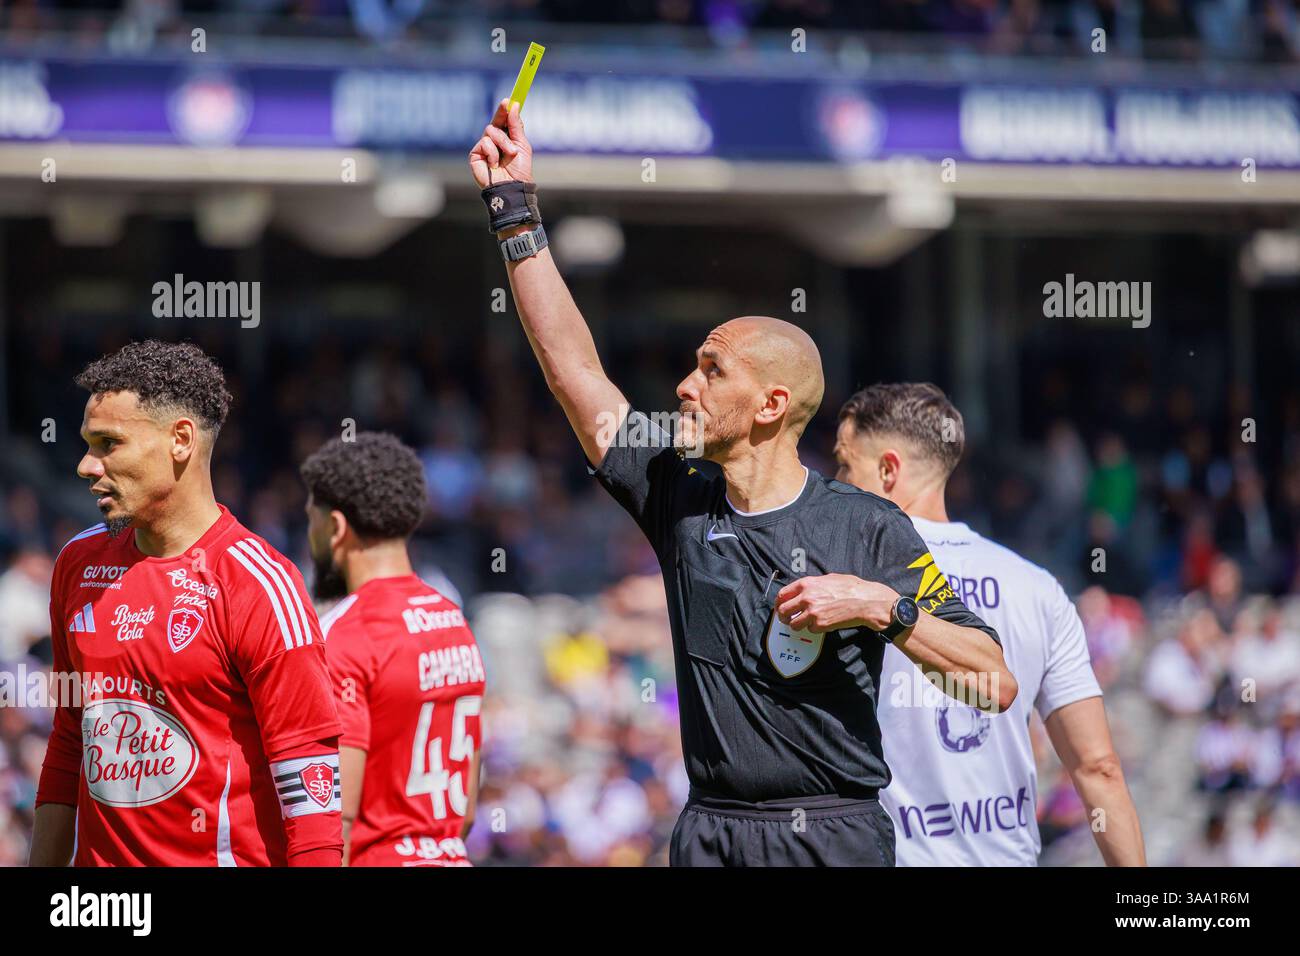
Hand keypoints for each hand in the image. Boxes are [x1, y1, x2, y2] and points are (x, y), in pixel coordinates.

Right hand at [468, 98, 533, 188]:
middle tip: (507, 104)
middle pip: (495, 122)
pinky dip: (493, 152)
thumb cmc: (520, 171)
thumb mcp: (522, 145)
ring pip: (490, 131)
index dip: (504, 110)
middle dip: (502, 115)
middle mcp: (493, 142)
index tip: (508, 99)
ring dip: (503, 141)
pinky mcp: (475, 155)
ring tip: (509, 154)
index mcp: (505, 139)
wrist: (513, 187)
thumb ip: (516, 126)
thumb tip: (513, 106)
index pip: (502, 121)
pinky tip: (495, 164)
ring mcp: (483, 148)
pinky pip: (484, 142)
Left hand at [776, 574, 899, 633]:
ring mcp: (812, 612)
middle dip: (783, 616)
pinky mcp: (820, 625)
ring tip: (803, 623)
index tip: (780, 606)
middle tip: (787, 619)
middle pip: (783, 611)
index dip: (779, 602)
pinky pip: (809, 630)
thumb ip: (813, 584)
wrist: (864, 601)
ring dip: (797, 625)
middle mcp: (806, 598)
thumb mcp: (828, 578)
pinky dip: (813, 628)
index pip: (782, 594)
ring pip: (793, 624)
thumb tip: (803, 590)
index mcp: (806, 584)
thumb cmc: (851, 588)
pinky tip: (821, 623)